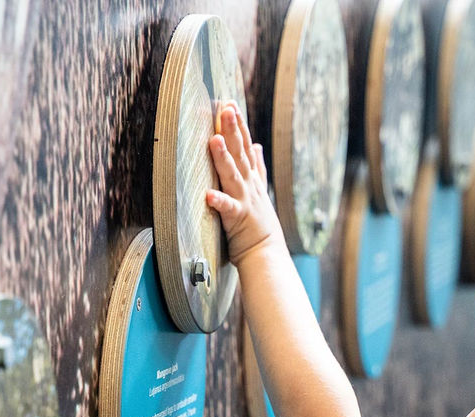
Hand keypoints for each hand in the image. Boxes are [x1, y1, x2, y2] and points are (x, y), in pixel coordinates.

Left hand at [207, 103, 286, 265]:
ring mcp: (245, 201)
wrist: (266, 253)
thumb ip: (257, 167)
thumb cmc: (258, 224)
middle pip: (240, 153)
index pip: (245, 146)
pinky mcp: (238, 219)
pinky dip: (218, 201)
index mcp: (251, 179)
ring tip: (214, 140)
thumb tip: (256, 146)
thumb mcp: (259, 190)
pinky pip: (227, 209)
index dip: (238, 125)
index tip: (230, 104)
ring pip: (233, 175)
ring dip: (223, 158)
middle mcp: (249, 186)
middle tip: (226, 108)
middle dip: (233, 130)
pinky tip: (208, 194)